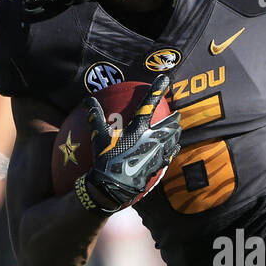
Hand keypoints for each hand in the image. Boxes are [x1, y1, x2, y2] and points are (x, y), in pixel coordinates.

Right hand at [78, 75, 180, 213]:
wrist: (114, 187)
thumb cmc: (105, 159)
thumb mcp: (98, 136)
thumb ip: (95, 116)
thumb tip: (87, 99)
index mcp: (138, 128)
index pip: (149, 104)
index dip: (157, 89)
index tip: (165, 78)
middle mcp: (152, 139)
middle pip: (170, 124)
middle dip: (174, 117)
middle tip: (177, 113)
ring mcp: (158, 153)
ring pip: (173, 138)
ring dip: (176, 131)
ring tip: (178, 128)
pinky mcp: (158, 166)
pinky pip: (170, 155)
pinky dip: (173, 148)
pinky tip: (175, 148)